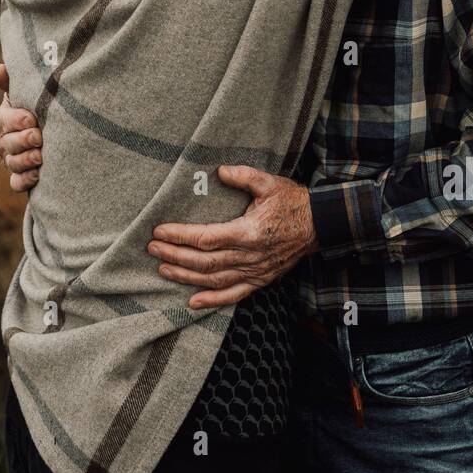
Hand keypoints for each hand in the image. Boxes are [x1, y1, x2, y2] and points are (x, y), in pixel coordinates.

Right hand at [0, 63, 42, 191]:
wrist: (64, 132)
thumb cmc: (45, 106)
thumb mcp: (32, 92)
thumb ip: (16, 81)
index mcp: (4, 119)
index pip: (2, 121)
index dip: (15, 120)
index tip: (32, 118)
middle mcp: (5, 141)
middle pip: (6, 144)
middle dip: (22, 141)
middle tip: (39, 137)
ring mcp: (13, 161)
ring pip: (11, 164)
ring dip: (25, 161)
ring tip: (40, 156)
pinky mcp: (23, 178)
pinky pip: (17, 183)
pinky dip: (24, 180)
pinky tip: (38, 175)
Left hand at [146, 166, 317, 308]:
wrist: (319, 225)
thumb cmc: (293, 202)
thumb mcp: (270, 183)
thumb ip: (244, 176)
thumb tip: (221, 170)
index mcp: (249, 232)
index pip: (206, 238)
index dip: (180, 236)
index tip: (159, 231)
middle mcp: (249, 256)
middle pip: (204, 262)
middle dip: (175, 256)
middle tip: (152, 249)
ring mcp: (255, 272)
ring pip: (214, 280)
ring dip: (186, 277)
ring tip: (163, 270)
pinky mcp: (260, 280)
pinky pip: (233, 295)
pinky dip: (212, 301)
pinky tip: (192, 302)